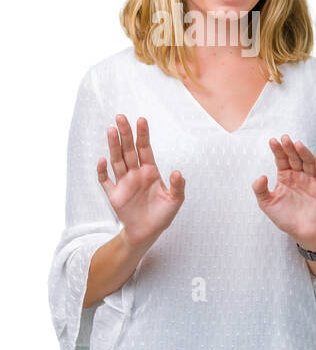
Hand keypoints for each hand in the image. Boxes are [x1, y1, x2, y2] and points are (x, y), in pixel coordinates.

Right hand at [97, 114, 185, 248]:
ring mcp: (124, 183)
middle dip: (125, 134)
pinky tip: (102, 160)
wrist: (148, 232)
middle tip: (120, 117)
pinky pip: (106, 181)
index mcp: (151, 171)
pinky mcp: (114, 195)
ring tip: (111, 130)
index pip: (145, 149)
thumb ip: (178, 186)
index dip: (143, 135)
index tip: (141, 119)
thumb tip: (178, 172)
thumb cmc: (163, 214)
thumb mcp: (175, 200)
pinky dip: (103, 171)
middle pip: (129, 150)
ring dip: (114, 146)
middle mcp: (135, 173)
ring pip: (117, 160)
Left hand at [252, 134, 315, 247]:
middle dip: (290, 148)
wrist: (300, 232)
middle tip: (285, 138)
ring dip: (304, 153)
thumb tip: (261, 176)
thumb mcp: (266, 204)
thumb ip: (260, 190)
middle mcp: (298, 176)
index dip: (278, 151)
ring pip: (308, 163)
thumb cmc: (284, 217)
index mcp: (285, 177)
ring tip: (298, 144)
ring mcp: (311, 181)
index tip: (273, 141)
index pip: (281, 160)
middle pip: (295, 158)